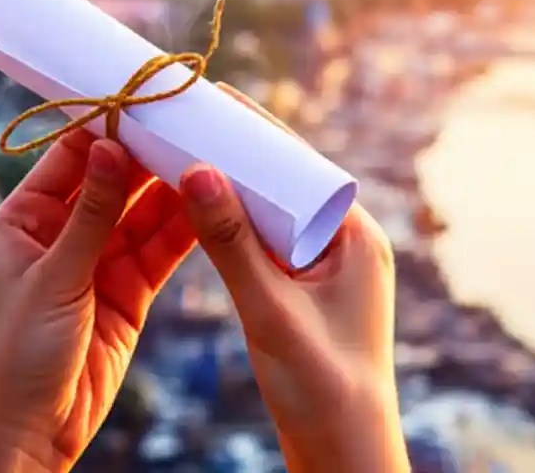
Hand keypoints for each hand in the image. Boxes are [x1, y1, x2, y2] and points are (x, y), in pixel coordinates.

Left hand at [0, 131, 195, 471]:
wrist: (34, 431)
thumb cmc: (19, 353)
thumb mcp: (56, 277)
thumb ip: (90, 214)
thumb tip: (109, 148)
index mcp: (25, 219)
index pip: (69, 157)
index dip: (106, 129)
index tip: (144, 101)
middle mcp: (62, 233)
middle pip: (113, 180)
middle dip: (149, 156)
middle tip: (192, 126)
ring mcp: (98, 261)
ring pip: (143, 213)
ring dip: (173, 191)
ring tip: (212, 160)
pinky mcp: (129, 291)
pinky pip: (161, 250)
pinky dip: (185, 230)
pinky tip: (211, 206)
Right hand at [179, 84, 408, 472]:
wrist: (345, 453)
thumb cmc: (322, 388)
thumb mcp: (270, 311)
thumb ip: (233, 244)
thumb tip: (200, 168)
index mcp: (354, 234)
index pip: (299, 161)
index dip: (251, 127)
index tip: (206, 98)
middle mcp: (346, 240)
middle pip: (284, 178)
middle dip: (234, 151)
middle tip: (181, 120)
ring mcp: (327, 264)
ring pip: (272, 208)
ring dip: (231, 186)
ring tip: (179, 155)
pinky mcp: (309, 288)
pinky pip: (268, 239)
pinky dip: (235, 223)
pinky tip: (199, 214)